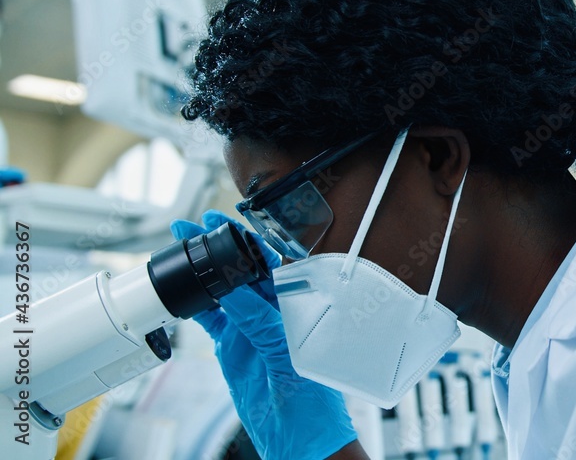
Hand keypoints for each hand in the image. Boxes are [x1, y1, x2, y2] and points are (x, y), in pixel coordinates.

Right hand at [171, 210, 357, 459]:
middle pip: (241, 271)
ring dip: (201, 270)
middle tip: (190, 228)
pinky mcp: (233, 347)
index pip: (269, 263)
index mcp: (294, 306)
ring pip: (222, 291)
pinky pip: (211, 318)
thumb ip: (260, 321)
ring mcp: (250, 328)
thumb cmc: (313, 398)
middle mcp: (272, 312)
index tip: (224, 223)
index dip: (246, 240)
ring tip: (178, 247)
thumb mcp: (285, 354)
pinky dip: (194, 303)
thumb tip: (236, 289)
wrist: (297, 435)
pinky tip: (179, 290)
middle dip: (217, 247)